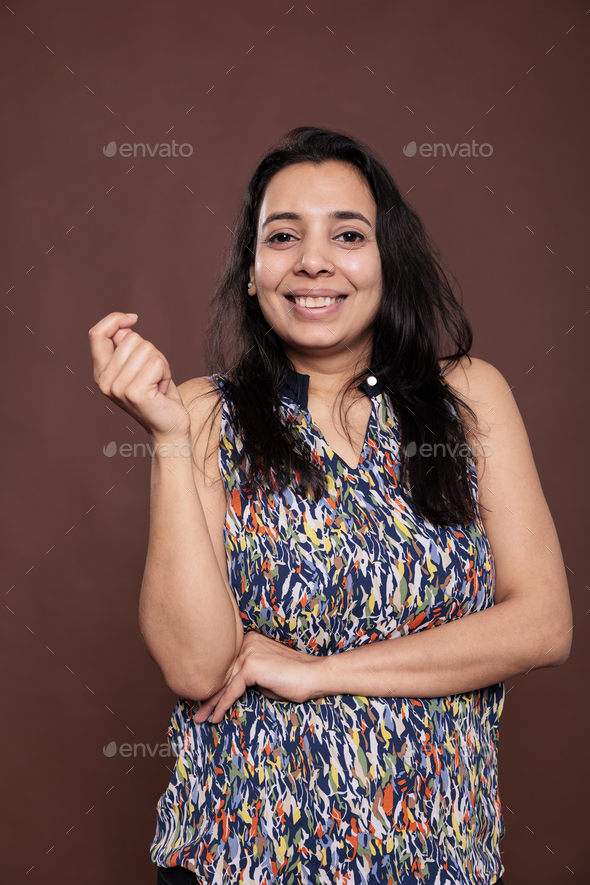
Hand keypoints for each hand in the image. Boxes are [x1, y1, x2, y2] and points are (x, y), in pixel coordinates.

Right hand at [88, 312, 190, 440]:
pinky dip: (166, 372)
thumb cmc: (157, 395)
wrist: (169, 427)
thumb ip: (126, 348)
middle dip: (151, 352)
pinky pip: (156, 363)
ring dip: (161, 363)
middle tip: (153, 375)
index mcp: (101, 372)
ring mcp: (118, 388)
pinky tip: (162, 389)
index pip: (96, 334)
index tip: (133, 318)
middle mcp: (104, 381)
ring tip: (158, 383)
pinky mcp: (135, 393)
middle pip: (131, 339)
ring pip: (146, 349)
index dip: (114, 319)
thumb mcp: (138, 367)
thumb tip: (123, 327)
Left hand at [191, 630, 322, 723]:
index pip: (225, 665)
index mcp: (248, 640)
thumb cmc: (291, 678)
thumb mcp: (263, 675)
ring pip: (223, 682)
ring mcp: (249, 653)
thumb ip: (245, 676)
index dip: (212, 683)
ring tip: (199, 718)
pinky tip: (215, 717)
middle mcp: (246, 642)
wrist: (314, 676)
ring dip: (210, 703)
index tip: (200, 697)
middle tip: (195, 711)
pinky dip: (223, 705)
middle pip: (221, 673)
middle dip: (207, 694)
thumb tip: (227, 687)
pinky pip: (232, 690)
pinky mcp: (252, 666)